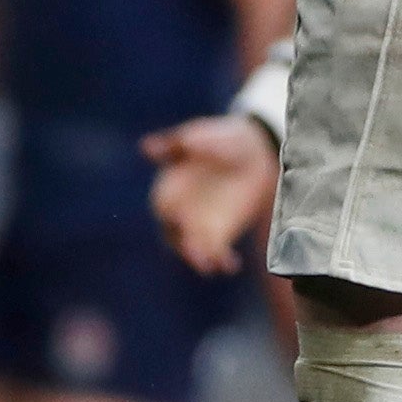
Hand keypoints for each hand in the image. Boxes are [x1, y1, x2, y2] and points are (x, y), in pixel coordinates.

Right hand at [143, 115, 281, 276]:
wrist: (255, 150)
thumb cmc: (220, 140)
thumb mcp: (200, 137)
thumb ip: (177, 144)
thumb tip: (146, 146)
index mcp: (169, 188)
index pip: (163, 206)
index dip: (168, 213)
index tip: (176, 218)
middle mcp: (180, 211)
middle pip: (174, 234)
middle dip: (182, 246)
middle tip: (195, 253)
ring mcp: (199, 225)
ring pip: (193, 249)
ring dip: (199, 259)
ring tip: (211, 264)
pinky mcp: (220, 234)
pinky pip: (217, 253)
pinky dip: (222, 261)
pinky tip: (231, 265)